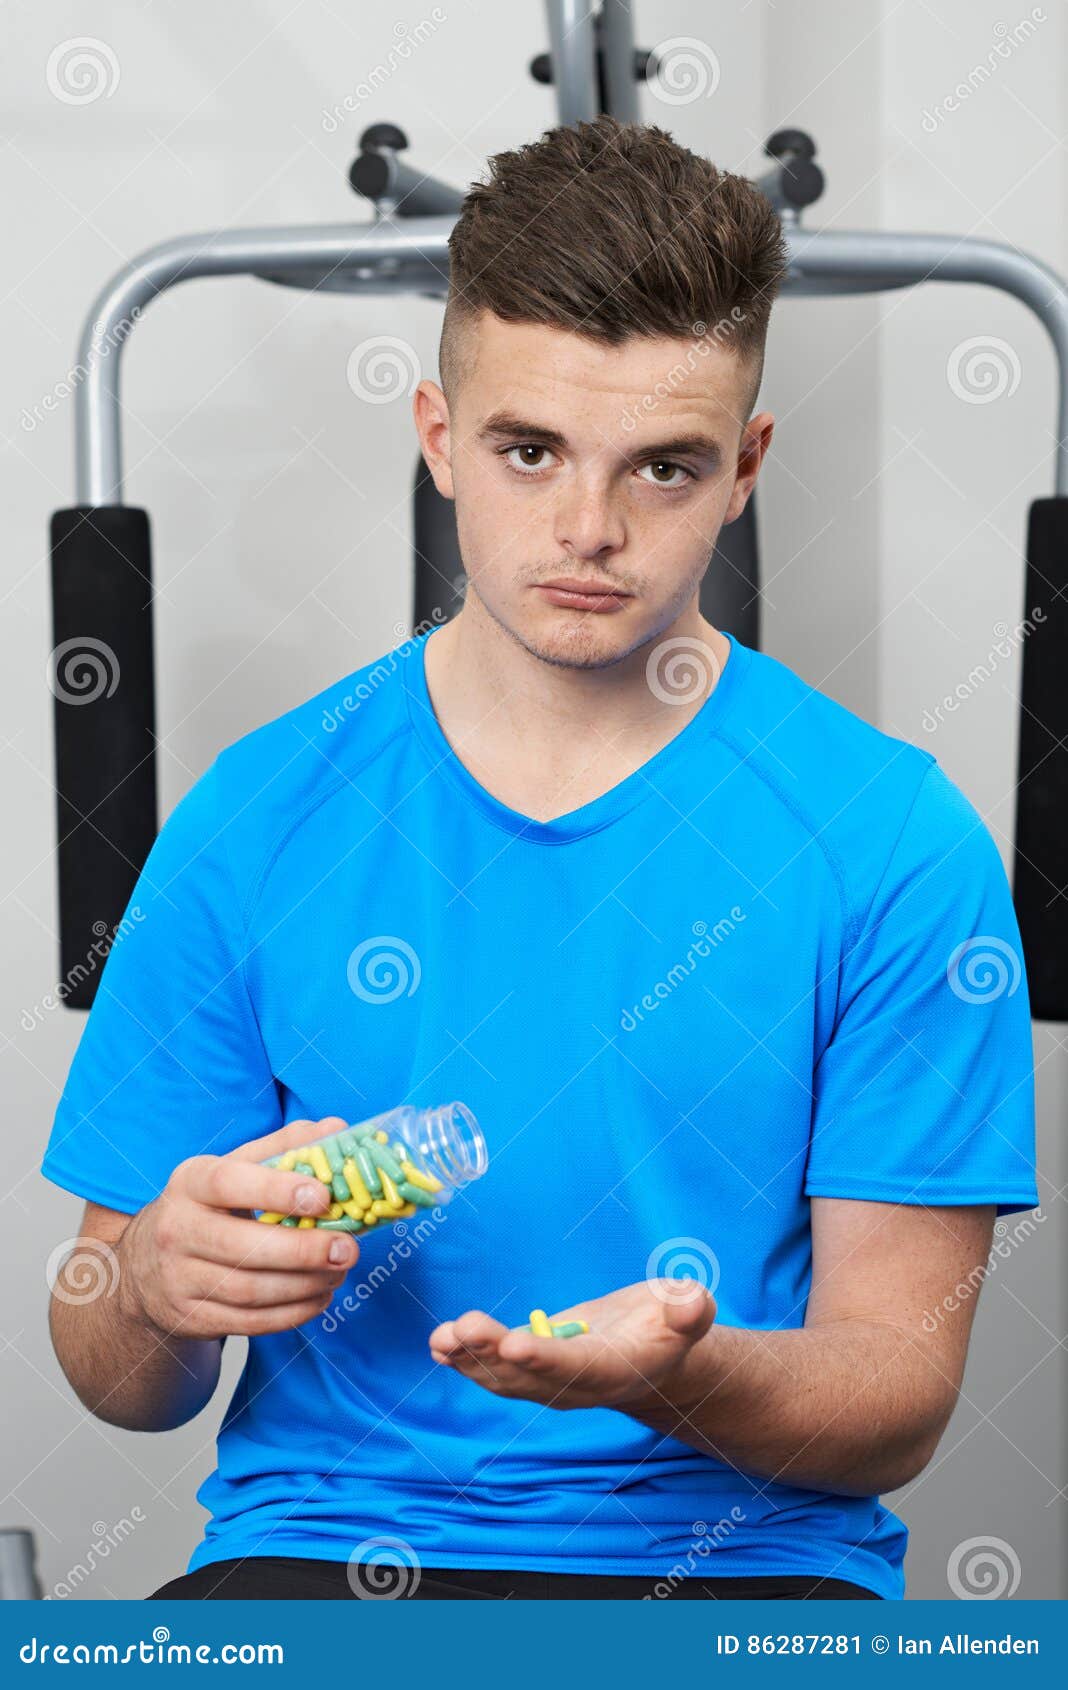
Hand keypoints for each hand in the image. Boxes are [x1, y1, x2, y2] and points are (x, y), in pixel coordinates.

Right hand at [117, 1117, 360, 1340]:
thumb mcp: (233, 1169)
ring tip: (339, 1272)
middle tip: (347, 1249)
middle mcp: (178, 1230)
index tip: (323, 1197)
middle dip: (304, 1251)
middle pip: (244, 1247)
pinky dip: (292, 1313)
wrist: (145, 1268)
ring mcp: (179, 1279)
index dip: (277, 1189)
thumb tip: (337, 1128)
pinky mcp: (191, 1318)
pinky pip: (249, 1322)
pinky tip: (319, 1296)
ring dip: (305, 1285)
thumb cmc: (206, 1207)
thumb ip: (284, 1148)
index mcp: (191, 1182)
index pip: (229, 1183)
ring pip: (251, 1291)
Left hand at [428, 1278, 715, 1410]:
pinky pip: (492, 1369)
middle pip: (528, 1375)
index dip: (544, 1359)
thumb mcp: (689, 1311)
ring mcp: (547, 1381)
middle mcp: (573, 1385)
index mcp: (612, 1370)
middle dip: (492, 1354)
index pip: (575, 1368)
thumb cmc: (670, 1325)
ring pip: (502, 1376)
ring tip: (441, 1337)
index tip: (514, 1346)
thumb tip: (692, 1300)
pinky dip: (464, 1358)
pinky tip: (438, 1344)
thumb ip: (689, 1310)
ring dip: (469, 1358)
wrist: (650, 1351)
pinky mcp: (529, 1368)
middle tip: (463, 1329)